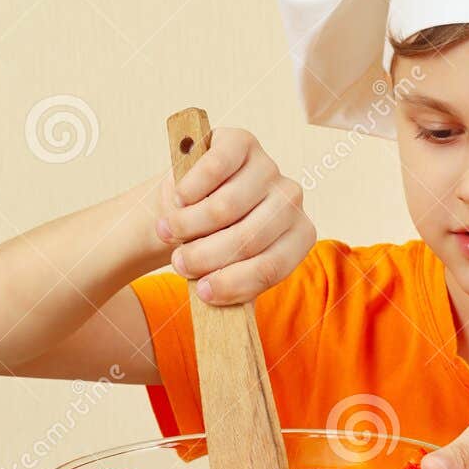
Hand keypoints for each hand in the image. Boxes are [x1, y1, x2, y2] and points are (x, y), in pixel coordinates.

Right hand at [154, 127, 314, 304]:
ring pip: (225, 208)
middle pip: (248, 238)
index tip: (202, 292)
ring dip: (187, 226)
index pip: (273, 267)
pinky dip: (188, 191)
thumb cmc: (208, 243)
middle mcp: (292, 199)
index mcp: (299, 235)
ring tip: (169, 232)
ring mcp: (269, 168)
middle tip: (179, 264)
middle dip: (205, 257)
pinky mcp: (242, 141)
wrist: (184, 205)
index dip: (233, 284)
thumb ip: (233, 290)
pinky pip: (215, 168)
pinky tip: (178, 199)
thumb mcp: (224, 272)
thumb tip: (226, 327)